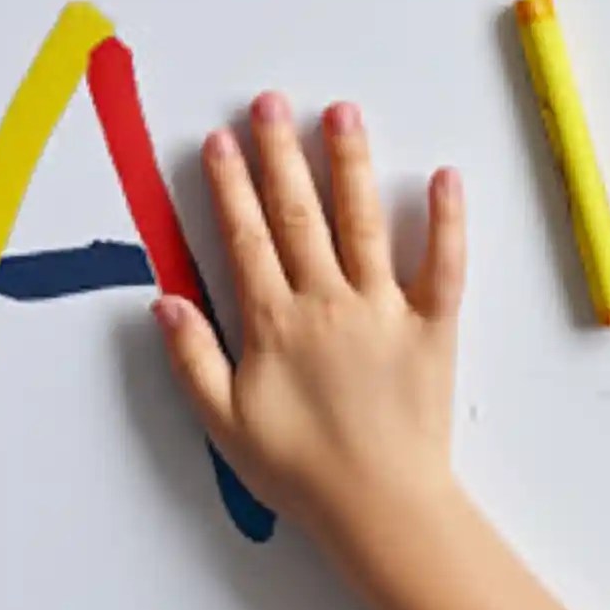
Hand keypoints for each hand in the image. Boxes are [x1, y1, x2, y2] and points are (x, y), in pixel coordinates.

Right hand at [153, 91, 465, 542]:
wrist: (380, 506)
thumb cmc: (299, 469)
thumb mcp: (224, 422)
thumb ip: (192, 358)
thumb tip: (163, 302)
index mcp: (275, 323)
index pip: (246, 238)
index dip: (229, 187)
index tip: (219, 142)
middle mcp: (327, 302)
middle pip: (298, 215)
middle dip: (280, 154)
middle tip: (269, 103)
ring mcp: (383, 310)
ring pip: (362, 222)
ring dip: (349, 164)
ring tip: (340, 113)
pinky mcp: (432, 327)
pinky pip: (443, 265)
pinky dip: (445, 221)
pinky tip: (443, 176)